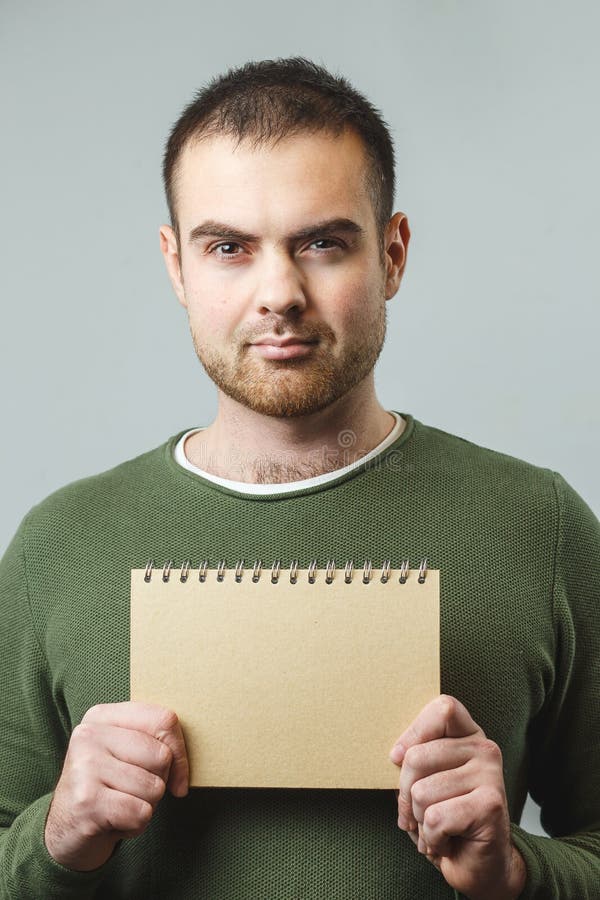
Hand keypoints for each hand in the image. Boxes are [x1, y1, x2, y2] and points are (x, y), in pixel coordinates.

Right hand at [45, 701, 188, 870]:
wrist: (64, 831)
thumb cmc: (107, 788)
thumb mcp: (128, 755)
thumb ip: (157, 744)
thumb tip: (182, 775)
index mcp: (101, 716)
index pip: (164, 720)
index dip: (180, 751)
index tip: (175, 774)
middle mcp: (89, 735)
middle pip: (162, 755)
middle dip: (158, 782)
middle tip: (131, 791)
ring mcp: (85, 767)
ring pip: (154, 788)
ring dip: (146, 806)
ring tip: (120, 805)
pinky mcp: (86, 801)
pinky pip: (141, 813)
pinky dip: (136, 825)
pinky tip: (113, 822)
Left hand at [389, 695, 525, 899]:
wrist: (479, 867)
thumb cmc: (447, 820)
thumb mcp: (425, 782)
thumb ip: (415, 760)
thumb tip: (396, 754)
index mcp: (468, 736)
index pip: (442, 708)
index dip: (414, 732)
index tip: (399, 759)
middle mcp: (485, 749)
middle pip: (416, 757)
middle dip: (406, 795)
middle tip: (419, 814)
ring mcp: (491, 775)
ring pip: (422, 792)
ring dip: (420, 821)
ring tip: (437, 828)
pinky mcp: (491, 805)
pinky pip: (436, 818)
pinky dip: (432, 838)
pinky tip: (447, 841)